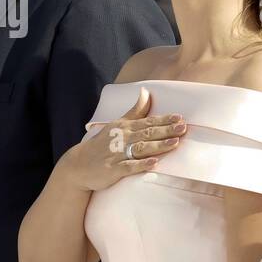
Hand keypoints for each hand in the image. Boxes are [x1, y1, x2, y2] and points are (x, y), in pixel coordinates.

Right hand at [56, 87, 184, 192]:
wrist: (79, 164)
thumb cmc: (103, 143)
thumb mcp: (118, 124)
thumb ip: (135, 110)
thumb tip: (146, 91)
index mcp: (125, 127)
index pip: (148, 122)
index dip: (164, 120)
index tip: (180, 117)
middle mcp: (122, 138)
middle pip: (147, 133)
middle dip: (166, 130)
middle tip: (183, 128)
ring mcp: (118, 154)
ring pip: (141, 148)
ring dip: (158, 145)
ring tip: (175, 143)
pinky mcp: (113, 169)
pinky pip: (129, 166)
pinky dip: (141, 164)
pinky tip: (154, 163)